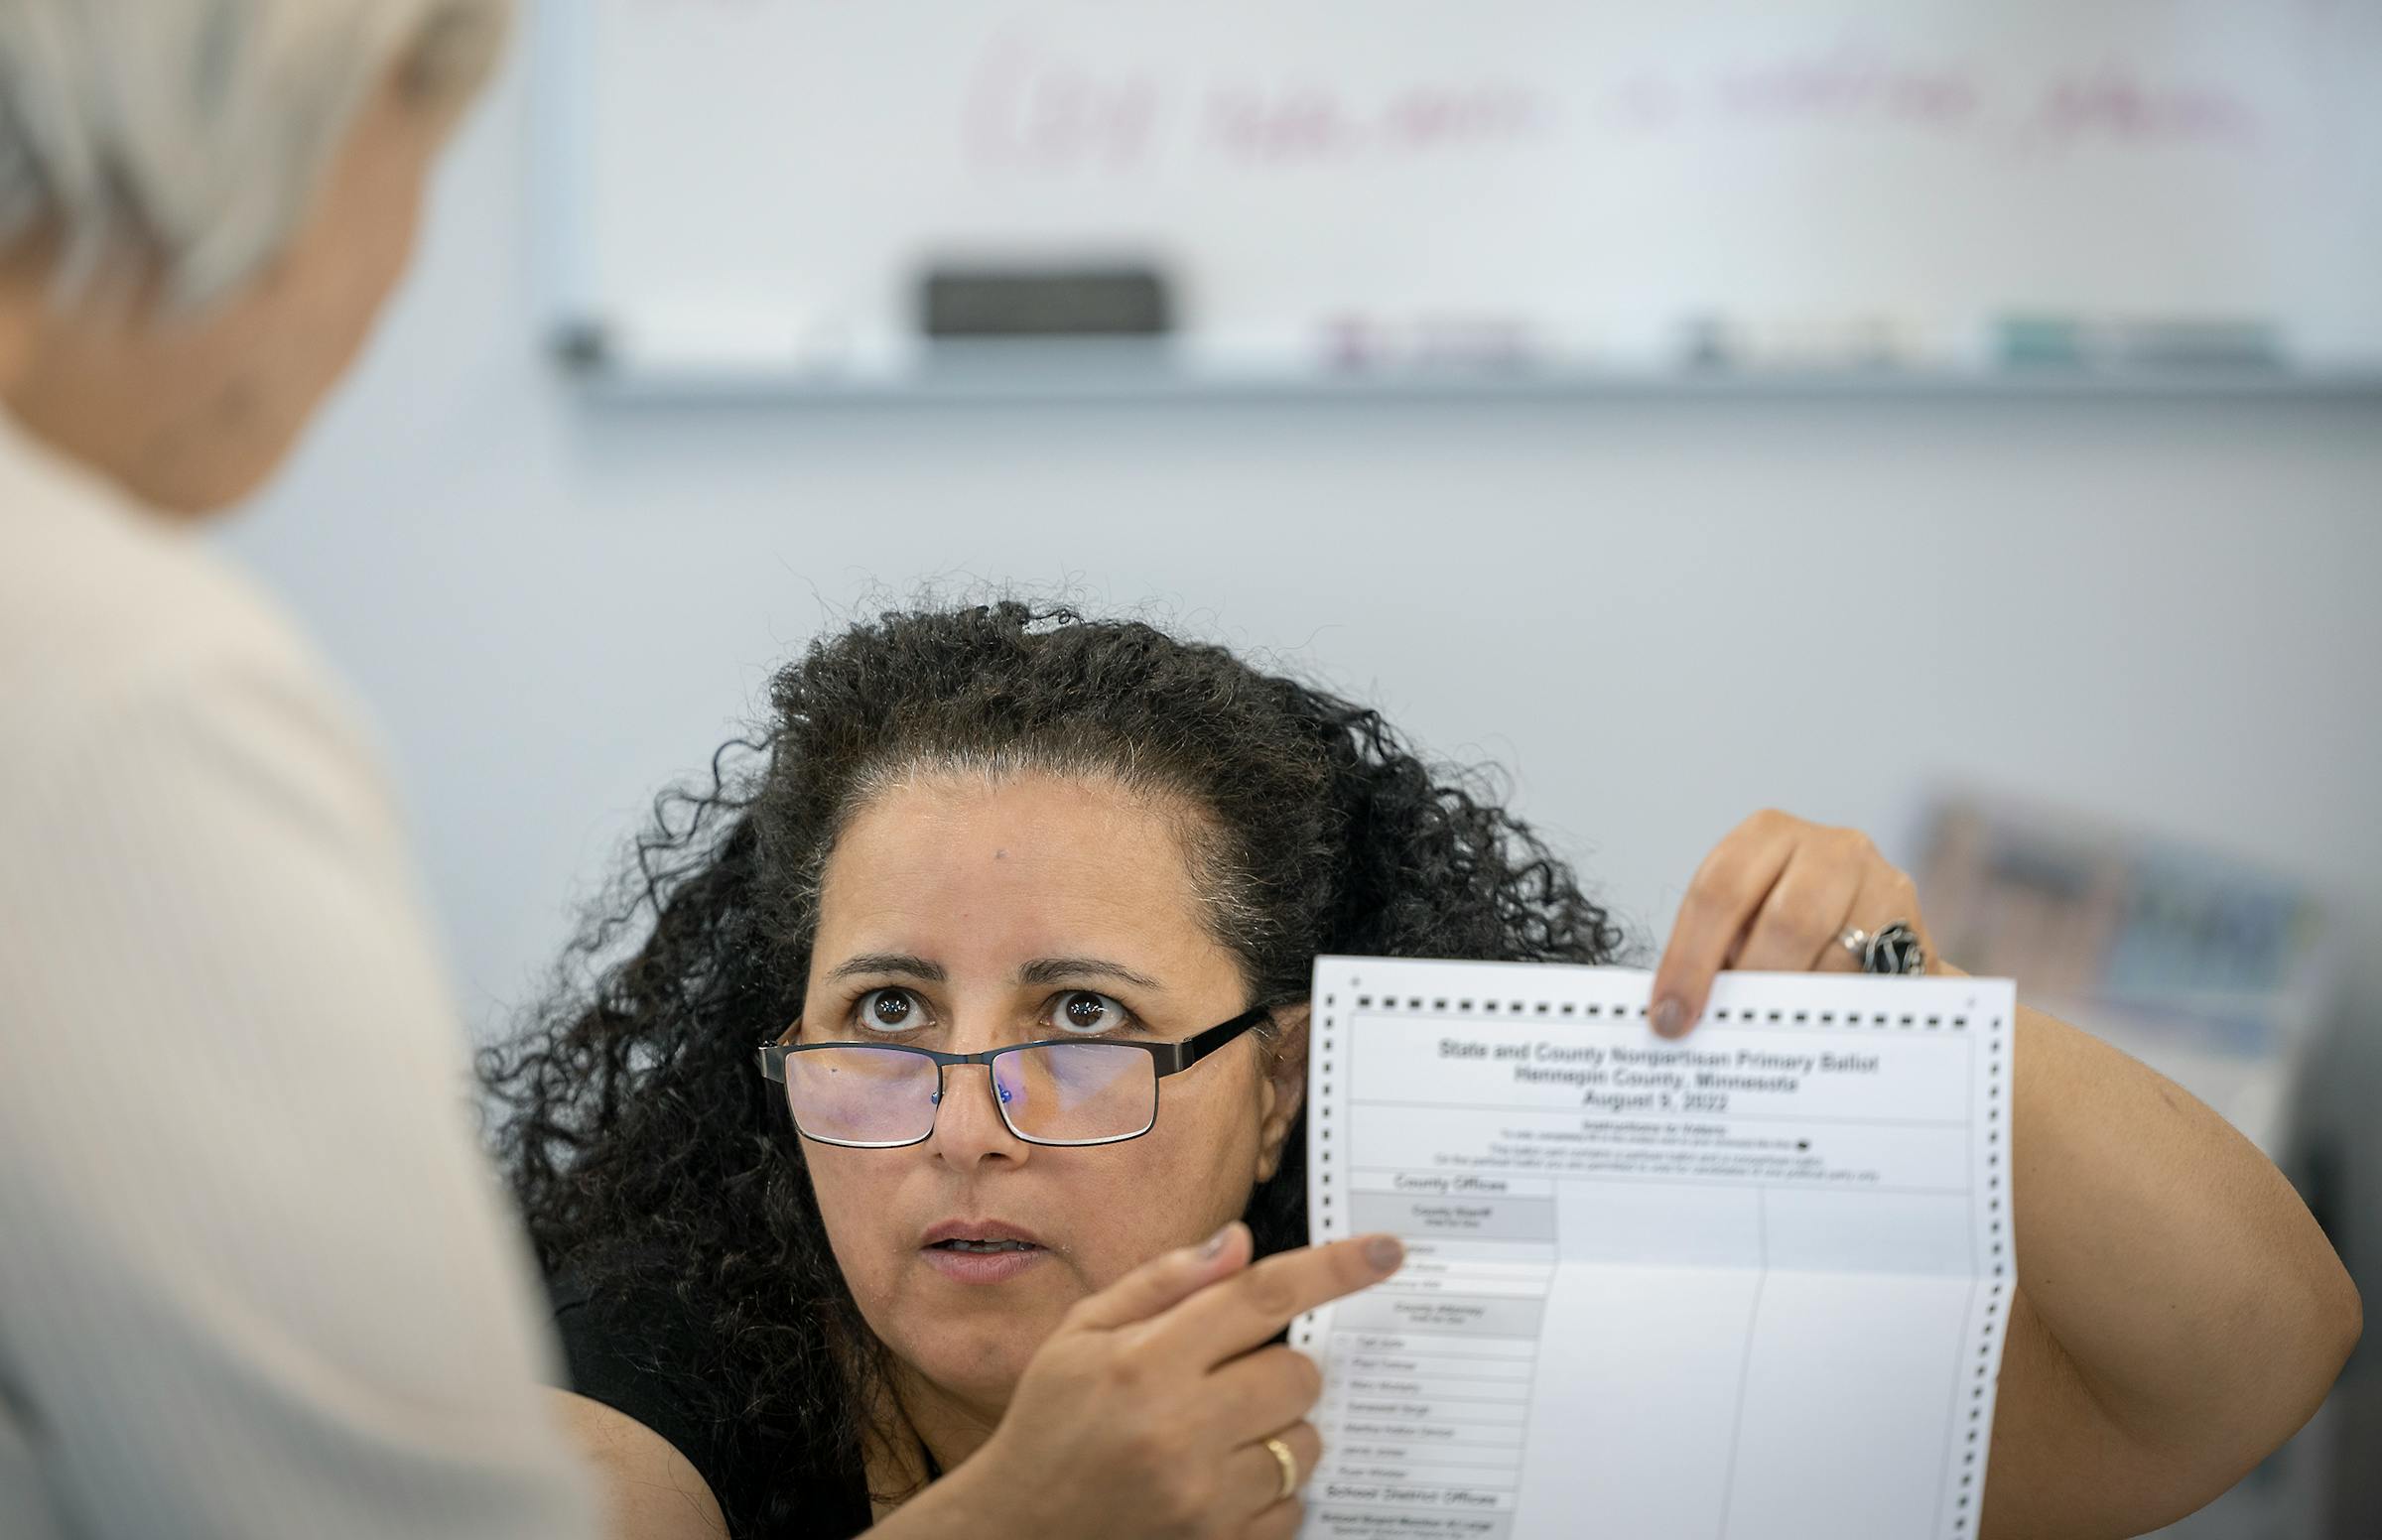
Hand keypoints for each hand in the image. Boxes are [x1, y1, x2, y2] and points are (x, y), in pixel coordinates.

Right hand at [966, 1223, 1403, 1539]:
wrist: (1017, 1534)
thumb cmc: (1050, 1424)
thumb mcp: (1081, 1334)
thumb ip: (1162, 1284)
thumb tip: (1240, 1243)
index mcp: (1145, 1362)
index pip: (1262, 1298)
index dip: (1333, 1270)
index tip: (1386, 1252)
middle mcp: (1181, 1430)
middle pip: (1298, 1373)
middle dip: (1277, 1367)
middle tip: (1228, 1380)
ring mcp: (1206, 1499)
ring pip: (1304, 1442)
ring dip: (1276, 1431)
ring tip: (1214, 1438)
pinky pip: (1294, 1505)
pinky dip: (1269, 1490)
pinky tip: (1216, 1483)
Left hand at [1647, 808, 1942, 1037]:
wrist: (1880, 940)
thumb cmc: (1793, 931)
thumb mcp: (1748, 924)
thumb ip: (1716, 955)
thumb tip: (1675, 1015)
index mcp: (1768, 835)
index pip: (1718, 890)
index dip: (1690, 959)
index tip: (1672, 1016)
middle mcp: (1830, 847)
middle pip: (1787, 921)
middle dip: (1755, 982)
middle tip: (1731, 1027)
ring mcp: (1881, 881)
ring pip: (1837, 959)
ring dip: (1800, 1001)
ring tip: (1777, 1021)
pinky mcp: (1916, 927)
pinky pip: (1873, 981)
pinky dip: (1839, 1009)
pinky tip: (1820, 1021)